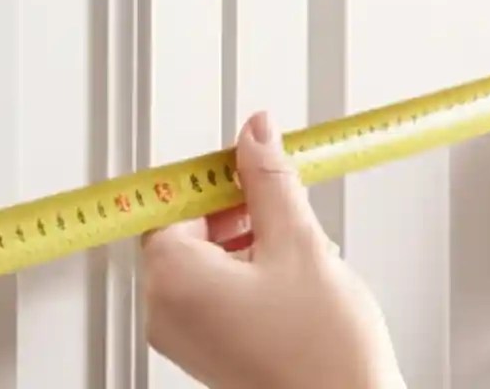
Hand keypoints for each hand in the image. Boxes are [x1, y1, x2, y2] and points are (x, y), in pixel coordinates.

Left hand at [140, 111, 404, 388]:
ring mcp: (188, 337)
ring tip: (295, 236)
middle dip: (234, 205)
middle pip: (186, 229)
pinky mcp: (212, 351)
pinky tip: (291, 268)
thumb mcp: (299, 242)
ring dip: (247, 236)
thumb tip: (255, 136)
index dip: (211, 174)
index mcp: (175, 281)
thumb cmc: (322, 354)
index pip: (172, 201)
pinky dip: (248, 269)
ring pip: (204, 260)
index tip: (241, 157)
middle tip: (275, 189)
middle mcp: (167, 313)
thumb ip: (270, 179)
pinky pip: (216, 291)